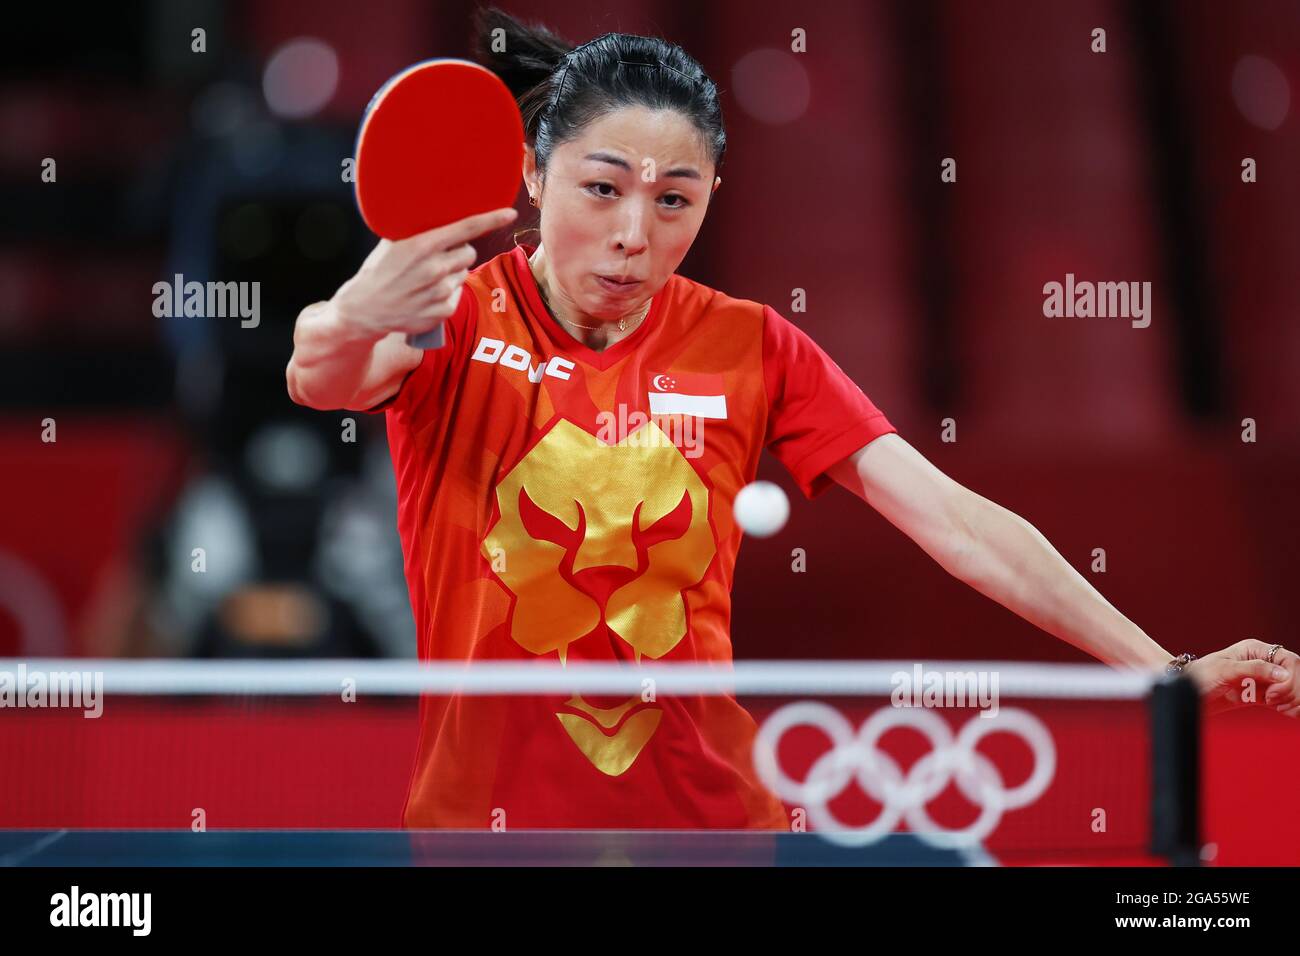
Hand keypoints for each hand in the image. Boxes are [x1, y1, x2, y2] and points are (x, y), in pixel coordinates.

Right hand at [333, 207, 517, 341]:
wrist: (364, 310)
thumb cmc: (379, 271)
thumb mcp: (392, 243)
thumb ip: (418, 231)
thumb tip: (440, 214)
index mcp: (422, 245)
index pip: (465, 228)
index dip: (491, 219)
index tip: (510, 213)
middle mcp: (434, 268)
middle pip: (469, 252)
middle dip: (458, 253)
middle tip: (437, 258)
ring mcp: (440, 292)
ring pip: (463, 273)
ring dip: (451, 273)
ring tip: (426, 279)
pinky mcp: (444, 311)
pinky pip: (457, 294)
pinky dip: (447, 294)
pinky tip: (427, 295)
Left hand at [1181, 639, 1296, 716]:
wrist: (1186, 694)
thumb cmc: (1200, 676)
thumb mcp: (1226, 670)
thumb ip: (1255, 670)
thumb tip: (1283, 674)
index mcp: (1255, 649)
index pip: (1288, 660)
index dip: (1289, 678)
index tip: (1274, 694)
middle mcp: (1262, 662)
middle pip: (1294, 674)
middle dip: (1291, 690)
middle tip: (1275, 702)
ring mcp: (1263, 679)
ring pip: (1292, 687)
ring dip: (1292, 699)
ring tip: (1278, 707)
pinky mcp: (1261, 694)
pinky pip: (1284, 699)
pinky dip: (1289, 706)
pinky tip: (1286, 711)